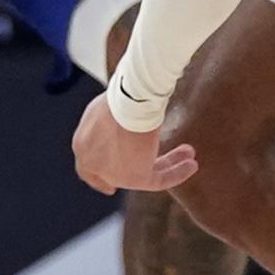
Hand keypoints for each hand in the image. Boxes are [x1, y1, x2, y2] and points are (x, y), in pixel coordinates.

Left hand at [73, 91, 196, 194]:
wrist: (127, 101)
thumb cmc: (120, 95)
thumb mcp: (111, 100)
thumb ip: (117, 112)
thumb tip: (133, 105)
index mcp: (82, 143)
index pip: (88, 166)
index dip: (101, 173)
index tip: (112, 180)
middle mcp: (94, 162)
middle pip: (116, 173)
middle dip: (139, 165)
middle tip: (152, 164)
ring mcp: (113, 172)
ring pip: (143, 173)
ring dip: (168, 164)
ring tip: (188, 155)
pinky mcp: (135, 177)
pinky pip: (159, 180)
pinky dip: (177, 173)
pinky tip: (192, 165)